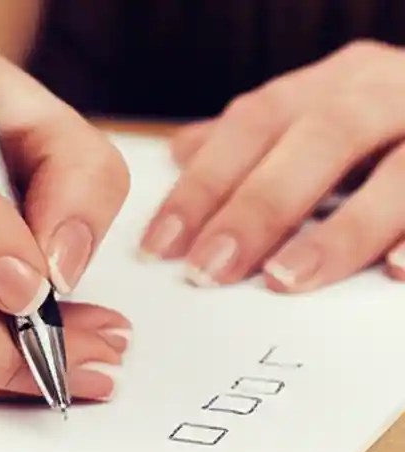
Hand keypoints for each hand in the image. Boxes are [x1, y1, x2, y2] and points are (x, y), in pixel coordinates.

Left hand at [141, 40, 404, 288]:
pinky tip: (398, 270)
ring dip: (342, 228)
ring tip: (286, 278)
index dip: (205, 181)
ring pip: (401, 170)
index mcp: (341, 81)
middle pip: (324, 137)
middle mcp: (394, 91)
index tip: (161, 244)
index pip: (258, 120)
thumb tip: (181, 152)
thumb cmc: (398, 127)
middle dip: (261, 205)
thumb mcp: (328, 116)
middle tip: (211, 268)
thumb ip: (264, 139)